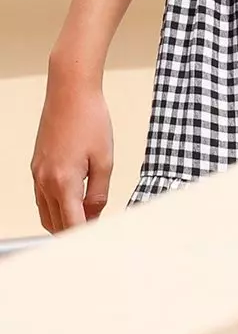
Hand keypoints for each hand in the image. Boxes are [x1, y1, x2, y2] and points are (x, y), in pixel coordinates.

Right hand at [31, 69, 113, 232]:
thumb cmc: (90, 120)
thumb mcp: (104, 159)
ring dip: (63, 221)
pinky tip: (73, 201)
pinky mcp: (37, 166)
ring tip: (87, 217)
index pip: (71, 225)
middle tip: (95, 231)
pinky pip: (42, 198)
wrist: (70, 92)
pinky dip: (55, 206)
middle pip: (55, 224)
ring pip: (46, 213)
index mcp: (63, 182)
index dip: (84, 237)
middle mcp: (45, 181)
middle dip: (73, 232)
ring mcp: (37, 174)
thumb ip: (98, 194)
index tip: (97, 241)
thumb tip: (94, 216)